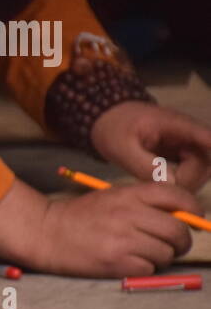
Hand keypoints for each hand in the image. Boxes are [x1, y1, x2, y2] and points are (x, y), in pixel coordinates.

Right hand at [35, 182, 199, 276]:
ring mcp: (123, 240)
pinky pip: (149, 268)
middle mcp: (129, 215)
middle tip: (174, 245)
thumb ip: (146, 202)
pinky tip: (128, 262)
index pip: (179, 198)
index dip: (194, 210)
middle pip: (178, 230)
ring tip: (143, 254)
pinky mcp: (116, 262)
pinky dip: (144, 268)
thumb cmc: (81, 216)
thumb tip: (185, 217)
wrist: (45, 233)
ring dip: (161, 257)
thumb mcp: (113, 197)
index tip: (194, 219)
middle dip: (182, 241)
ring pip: (166, 253)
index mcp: (130, 195)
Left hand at [92, 101, 210, 191]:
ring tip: (159, 186)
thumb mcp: (122, 149)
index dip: (210, 149)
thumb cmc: (114, 129)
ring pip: (202, 168)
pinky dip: (181, 181)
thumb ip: (146, 165)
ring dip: (186, 182)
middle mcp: (189, 134)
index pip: (207, 137)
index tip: (205, 171)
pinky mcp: (183, 154)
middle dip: (190, 179)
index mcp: (176, 125)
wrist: (108, 119)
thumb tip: (172, 184)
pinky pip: (192, 171)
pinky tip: (161, 184)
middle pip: (206, 160)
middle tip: (163, 189)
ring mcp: (187, 144)